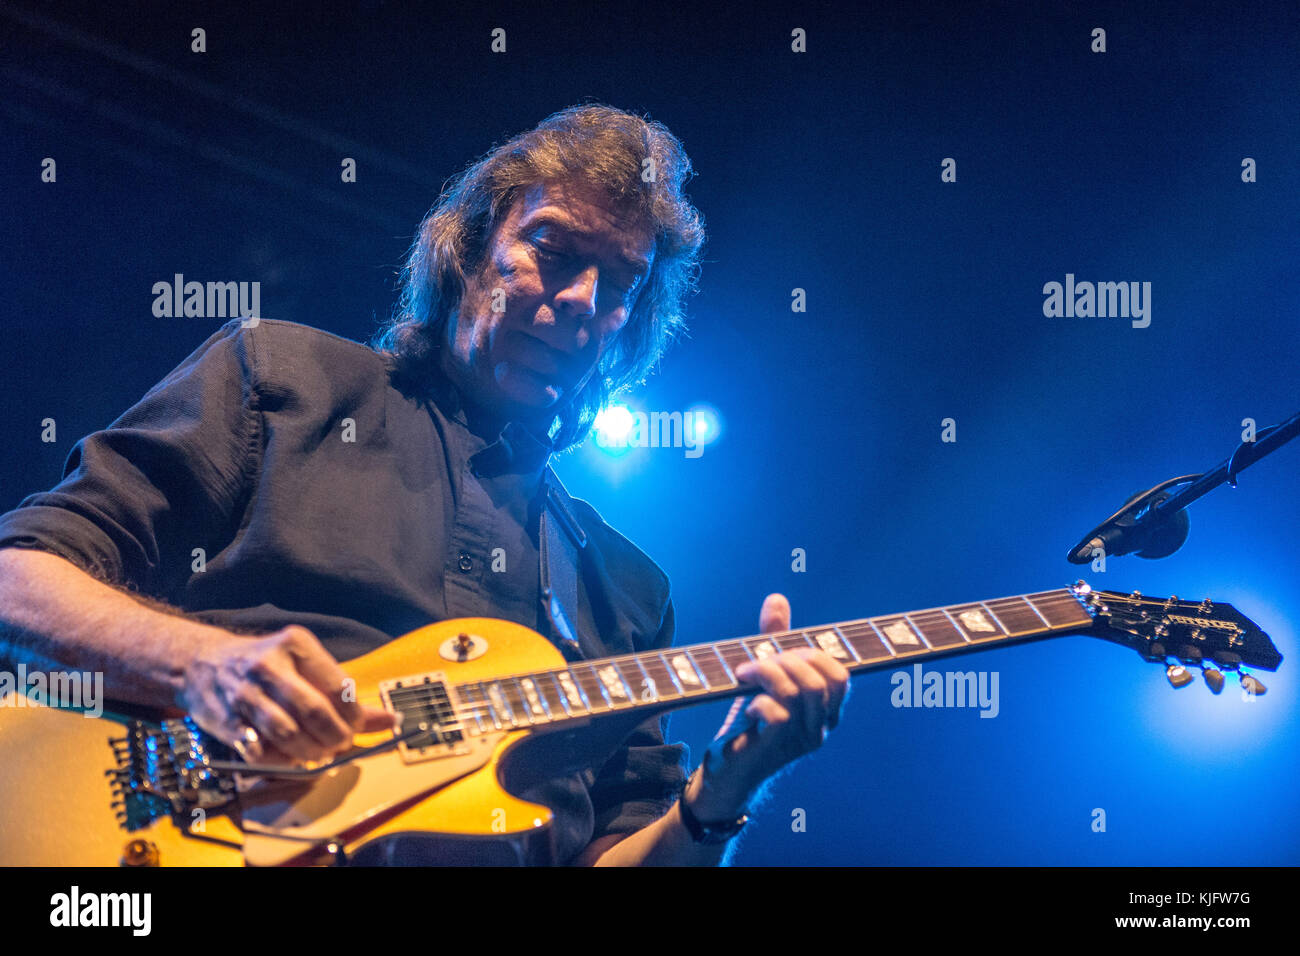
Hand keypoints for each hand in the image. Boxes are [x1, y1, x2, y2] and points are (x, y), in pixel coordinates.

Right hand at [179, 625, 394, 763]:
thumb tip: (389, 721)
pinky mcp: (225, 719)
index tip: (357, 728)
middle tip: (340, 745)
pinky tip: (288, 757)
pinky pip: (259, 750)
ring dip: (310, 752)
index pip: (338, 686)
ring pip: (288, 733)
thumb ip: (345, 695)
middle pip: (315, 711)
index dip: (354, 715)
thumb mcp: (306, 667)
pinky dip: (280, 761)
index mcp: (297, 645)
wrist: (203, 663)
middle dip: (335, 737)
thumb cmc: (268, 666)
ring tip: (318, 753)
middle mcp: (269, 665)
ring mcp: (244, 692)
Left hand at [688, 594, 849, 818]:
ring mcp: (798, 741)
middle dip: (788, 659)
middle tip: (759, 663)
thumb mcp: (764, 676)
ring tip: (744, 673)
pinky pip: (778, 713)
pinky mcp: (774, 748)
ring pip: (800, 692)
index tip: (782, 652)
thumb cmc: (748, 722)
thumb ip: (774, 640)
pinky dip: (758, 698)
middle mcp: (819, 727)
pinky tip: (745, 704)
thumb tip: (778, 599)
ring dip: (768, 672)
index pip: (841, 676)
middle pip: (823, 680)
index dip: (813, 655)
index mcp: (824, 712)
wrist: (725, 770)